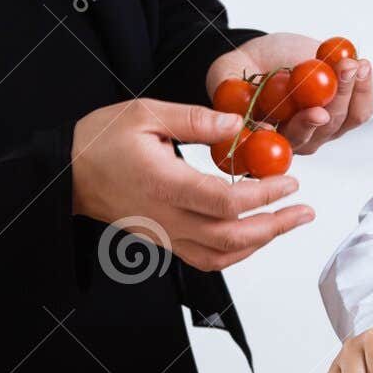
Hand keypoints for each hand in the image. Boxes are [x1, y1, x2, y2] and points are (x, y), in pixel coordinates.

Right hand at [72, 99, 312, 272]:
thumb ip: (196, 119)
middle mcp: (167, 217)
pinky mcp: (164, 241)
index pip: (224, 202)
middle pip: (231, 238)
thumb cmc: (102, 140)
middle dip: (275, 225)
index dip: (263, 195)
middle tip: (304, 209)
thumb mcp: (147, 113)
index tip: (288, 179)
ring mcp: (165, 234)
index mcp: (164, 185)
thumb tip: (239, 125)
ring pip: (222, 255)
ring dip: (261, 242)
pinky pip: (207, 259)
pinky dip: (237, 252)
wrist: (68, 173)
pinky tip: (256, 235)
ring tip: (289, 221)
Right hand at [205, 33, 372, 155]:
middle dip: (335, 98)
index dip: (301, 128)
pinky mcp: (341, 113)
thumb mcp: (225, 75)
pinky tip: (362, 67)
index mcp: (268, 138)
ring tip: (353, 63)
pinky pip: (359, 110)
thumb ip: (227, 92)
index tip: (314, 112)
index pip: (287, 141)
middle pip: (321, 128)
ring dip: (352, 89)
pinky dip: (364, 88)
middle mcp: (297, 139)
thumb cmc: (243, 70)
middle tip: (342, 71)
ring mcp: (321, 128)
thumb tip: (248, 116)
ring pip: (343, 118)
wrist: (262, 57)